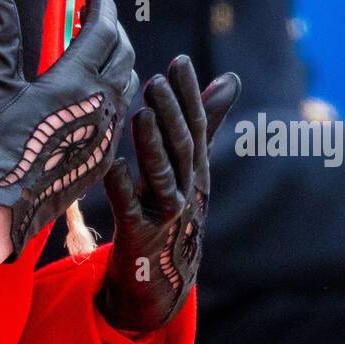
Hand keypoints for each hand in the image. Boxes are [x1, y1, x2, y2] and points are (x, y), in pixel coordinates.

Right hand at [0, 0, 138, 261]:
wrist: (0, 207)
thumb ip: (1, 33)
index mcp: (74, 81)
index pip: (102, 29)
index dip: (101, 5)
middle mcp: (100, 104)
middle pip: (123, 52)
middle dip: (112, 28)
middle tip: (94, 15)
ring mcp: (107, 132)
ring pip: (127, 83)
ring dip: (116, 59)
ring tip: (95, 50)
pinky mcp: (105, 155)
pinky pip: (121, 113)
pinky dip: (113, 91)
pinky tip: (94, 93)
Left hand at [95, 56, 239, 335]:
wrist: (161, 282)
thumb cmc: (172, 211)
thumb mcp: (190, 166)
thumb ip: (208, 121)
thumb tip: (231, 78)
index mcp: (195, 169)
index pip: (196, 125)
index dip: (188, 94)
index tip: (178, 61)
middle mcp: (185, 188)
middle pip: (181, 147)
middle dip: (170, 113)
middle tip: (155, 81)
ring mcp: (164, 215)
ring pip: (162, 176)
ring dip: (152, 145)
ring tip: (140, 114)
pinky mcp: (139, 236)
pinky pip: (130, 210)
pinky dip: (122, 189)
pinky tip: (112, 166)